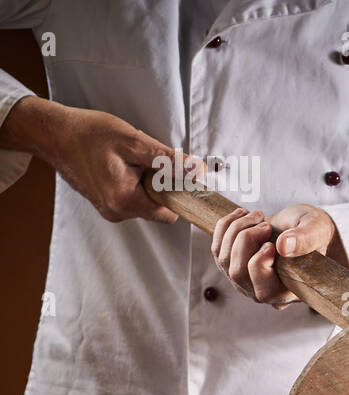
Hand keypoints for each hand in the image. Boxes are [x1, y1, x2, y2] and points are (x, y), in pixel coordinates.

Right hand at [0, 96, 196, 222]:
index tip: (179, 175)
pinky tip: (120, 163)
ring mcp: (109, 208)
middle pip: (159, 206)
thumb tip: (199, 171)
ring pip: (146, 199)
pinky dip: (134, 180)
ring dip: (147, 180)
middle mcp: (116, 212)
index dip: (179, 194)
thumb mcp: (135, 142)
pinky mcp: (105, 201)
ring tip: (128, 159)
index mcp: (124, 202)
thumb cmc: (88, 134)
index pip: (171, 212)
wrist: (53, 133)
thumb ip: (169, 161)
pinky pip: (132, 195)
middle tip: (143, 159)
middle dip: (160, 183)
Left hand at [212, 203, 348, 307]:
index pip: (264, 291)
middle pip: (238, 273)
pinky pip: (217, 249)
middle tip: (265, 223)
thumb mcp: (318, 230)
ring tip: (258, 215)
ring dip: (236, 229)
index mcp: (288, 292)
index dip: (260, 265)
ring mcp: (244, 281)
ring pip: (224, 259)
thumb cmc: (315, 232)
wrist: (302, 227)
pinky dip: (226, 226)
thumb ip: (306, 239)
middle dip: (246, 240)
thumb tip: (283, 246)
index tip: (271, 242)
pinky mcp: (232, 265)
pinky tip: (243, 215)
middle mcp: (263, 292)